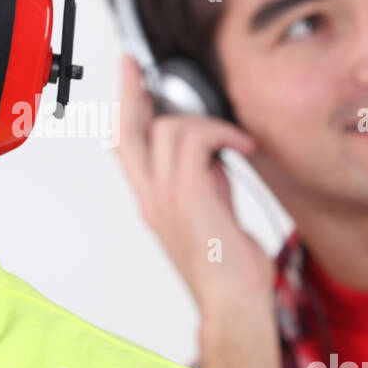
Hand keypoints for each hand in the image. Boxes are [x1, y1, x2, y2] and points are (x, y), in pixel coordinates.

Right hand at [113, 55, 276, 317]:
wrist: (233, 302)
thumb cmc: (229, 270)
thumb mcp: (214, 213)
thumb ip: (207, 181)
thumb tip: (214, 152)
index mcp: (154, 201)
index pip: (126, 148)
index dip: (124, 110)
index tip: (130, 81)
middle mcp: (152, 197)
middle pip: (126, 131)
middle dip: (130, 91)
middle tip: (134, 66)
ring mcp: (165, 196)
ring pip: (168, 129)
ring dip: (206, 122)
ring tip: (234, 139)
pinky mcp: (187, 194)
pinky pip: (197, 139)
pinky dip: (222, 133)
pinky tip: (242, 146)